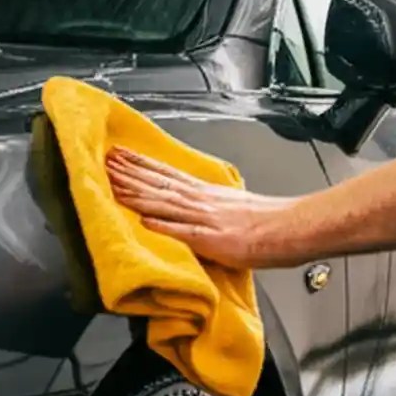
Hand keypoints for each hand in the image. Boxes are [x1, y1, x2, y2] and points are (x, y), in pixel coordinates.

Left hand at [105, 146, 298, 267]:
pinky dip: (162, 226)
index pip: (167, 175)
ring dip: (137, 193)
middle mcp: (201, 200)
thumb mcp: (233, 206)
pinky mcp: (211, 239)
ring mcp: (204, 218)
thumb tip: (196, 209)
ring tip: (113, 184)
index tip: (121, 155)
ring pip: (164, 203)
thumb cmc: (266, 222)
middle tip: (106, 162)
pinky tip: (143, 221)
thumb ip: (211, 206)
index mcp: (205, 193)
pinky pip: (183, 231)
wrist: (289, 228)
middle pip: (159, 184)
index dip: (141, 165)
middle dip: (130, 173)